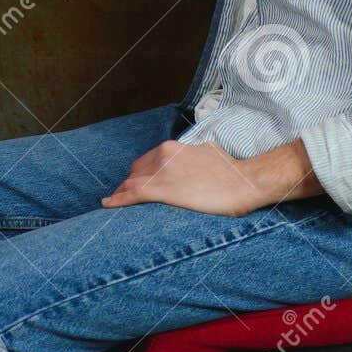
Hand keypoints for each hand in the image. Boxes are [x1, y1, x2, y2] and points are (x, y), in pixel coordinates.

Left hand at [101, 140, 265, 216]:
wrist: (243, 182)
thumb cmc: (231, 171)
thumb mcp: (207, 153)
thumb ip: (192, 156)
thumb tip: (193, 160)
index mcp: (172, 147)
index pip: (146, 161)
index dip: (139, 174)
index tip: (134, 183)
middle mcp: (162, 156)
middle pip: (136, 171)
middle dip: (129, 183)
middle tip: (124, 196)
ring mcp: (161, 172)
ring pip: (131, 182)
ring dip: (121, 192)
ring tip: (114, 202)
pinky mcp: (162, 190)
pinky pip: (132, 194)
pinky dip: (117, 199)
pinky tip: (108, 204)